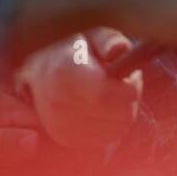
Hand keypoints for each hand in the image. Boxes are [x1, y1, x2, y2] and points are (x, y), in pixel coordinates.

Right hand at [17, 28, 142, 150]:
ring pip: (118, 128)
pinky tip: (106, 107)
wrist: (42, 72)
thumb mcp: (93, 36)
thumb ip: (110, 40)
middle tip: (126, 81)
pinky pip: (107, 138)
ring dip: (123, 111)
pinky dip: (114, 123)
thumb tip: (120, 49)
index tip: (134, 75)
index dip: (129, 88)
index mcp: (64, 73)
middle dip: (131, 97)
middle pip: (118, 114)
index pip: (105, 95)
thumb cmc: (75, 51)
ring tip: (115, 92)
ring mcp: (61, 125)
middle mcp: (58, 103)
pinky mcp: (67, 138)